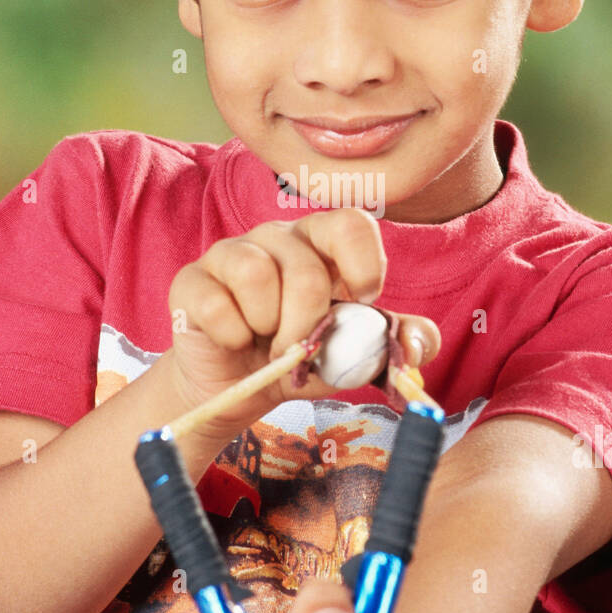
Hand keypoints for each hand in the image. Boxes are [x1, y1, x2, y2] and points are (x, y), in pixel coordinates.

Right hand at [167, 211, 440, 439]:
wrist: (236, 390)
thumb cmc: (297, 360)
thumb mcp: (353, 355)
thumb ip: (393, 344)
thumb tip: (420, 347)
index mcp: (321, 246)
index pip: (350, 222)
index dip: (363, 263)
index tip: (361, 301)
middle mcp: (276, 238)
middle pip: (306, 269)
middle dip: (308, 327)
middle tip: (299, 350)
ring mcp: (229, 254)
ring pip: (257, 274)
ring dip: (269, 328)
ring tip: (265, 343)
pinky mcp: (191, 281)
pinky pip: (216, 302)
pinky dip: (232, 335)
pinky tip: (233, 342)